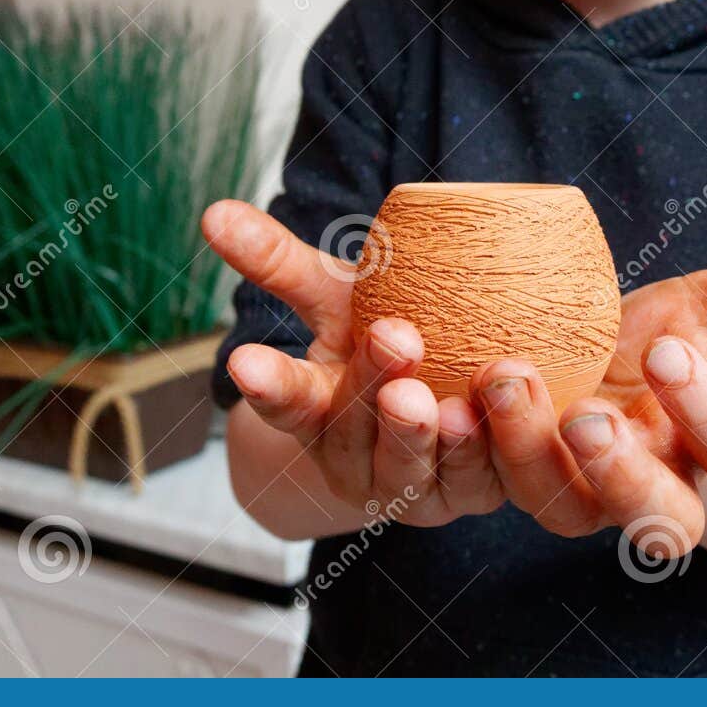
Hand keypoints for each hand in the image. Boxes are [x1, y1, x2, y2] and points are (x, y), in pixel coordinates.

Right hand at [201, 200, 505, 525]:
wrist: (443, 401)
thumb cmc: (376, 336)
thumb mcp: (332, 298)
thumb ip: (279, 260)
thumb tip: (213, 211)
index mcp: (313, 408)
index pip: (284, 397)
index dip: (266, 383)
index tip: (245, 360)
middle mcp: (350, 456)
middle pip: (354, 427)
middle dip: (372, 386)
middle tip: (396, 338)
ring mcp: (406, 484)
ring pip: (410, 466)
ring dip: (426, 435)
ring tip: (441, 403)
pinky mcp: (466, 494)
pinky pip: (476, 481)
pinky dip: (484, 457)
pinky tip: (493, 425)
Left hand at [472, 222, 706, 553]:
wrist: (588, 373)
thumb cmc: (658, 345)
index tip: (671, 348)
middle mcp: (648, 490)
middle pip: (655, 519)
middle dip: (620, 472)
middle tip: (586, 415)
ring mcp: (575, 497)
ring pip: (556, 506)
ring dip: (527, 449)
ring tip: (503, 377)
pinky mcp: (507, 484)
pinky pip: (484, 483)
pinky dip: (462, 444)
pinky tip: (441, 395)